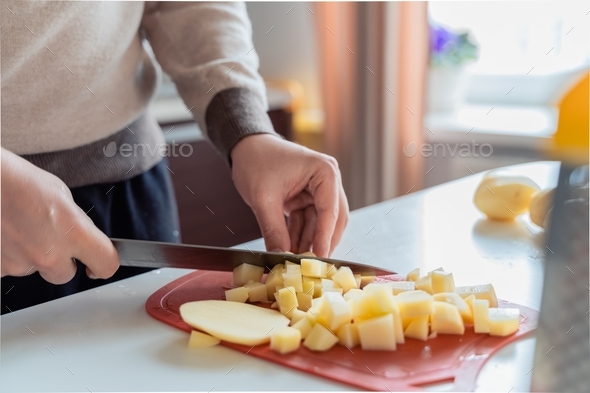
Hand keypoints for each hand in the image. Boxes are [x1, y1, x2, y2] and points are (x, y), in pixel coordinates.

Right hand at [1, 148, 118, 283]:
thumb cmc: (18, 181)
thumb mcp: (62, 196)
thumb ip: (76, 223)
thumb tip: (81, 236)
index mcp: (75, 233)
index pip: (106, 264)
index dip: (104, 264)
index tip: (99, 264)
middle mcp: (49, 255)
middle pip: (66, 274)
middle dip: (61, 261)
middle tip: (48, 237)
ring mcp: (21, 264)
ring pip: (35, 270)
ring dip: (32, 256)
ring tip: (22, 228)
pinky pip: (10, 268)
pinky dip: (10, 256)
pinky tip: (7, 234)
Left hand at [230, 134, 348, 256]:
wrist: (244, 146)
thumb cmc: (256, 161)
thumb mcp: (263, 199)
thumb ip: (274, 230)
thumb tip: (280, 257)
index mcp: (324, 172)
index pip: (330, 210)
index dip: (325, 236)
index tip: (320, 258)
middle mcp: (327, 180)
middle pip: (333, 219)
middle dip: (321, 242)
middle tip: (311, 265)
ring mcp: (318, 190)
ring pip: (320, 224)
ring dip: (308, 242)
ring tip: (296, 261)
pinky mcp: (307, 198)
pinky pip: (308, 222)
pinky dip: (299, 236)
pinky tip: (290, 250)